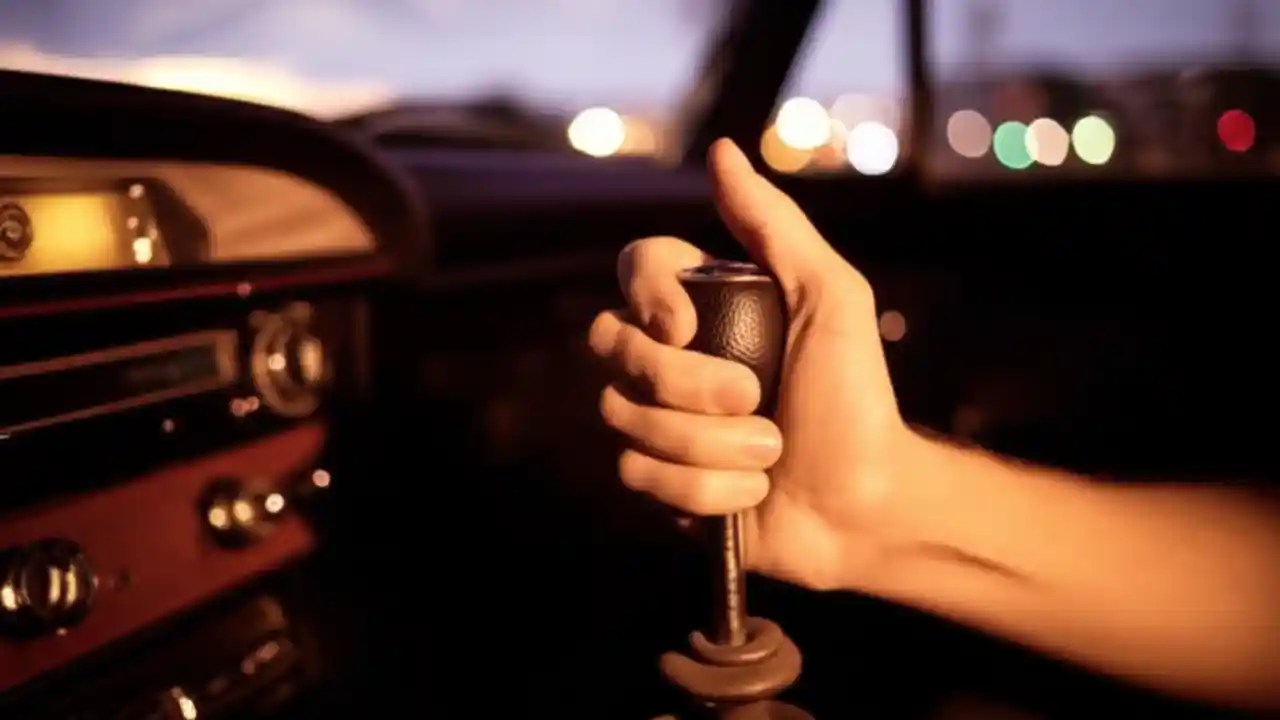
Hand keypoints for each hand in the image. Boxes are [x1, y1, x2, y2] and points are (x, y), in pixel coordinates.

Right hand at [589, 139, 920, 591]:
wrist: (865, 505)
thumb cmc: (856, 399)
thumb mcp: (830, 299)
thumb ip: (773, 225)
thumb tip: (721, 150)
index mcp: (707, 307)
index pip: (632, 268)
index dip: (646, 295)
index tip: (689, 326)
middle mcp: (672, 358)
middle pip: (613, 345)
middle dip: (688, 385)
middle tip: (758, 402)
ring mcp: (658, 421)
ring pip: (623, 417)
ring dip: (710, 444)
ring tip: (769, 454)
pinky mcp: (657, 481)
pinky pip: (636, 473)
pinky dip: (703, 489)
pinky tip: (748, 491)